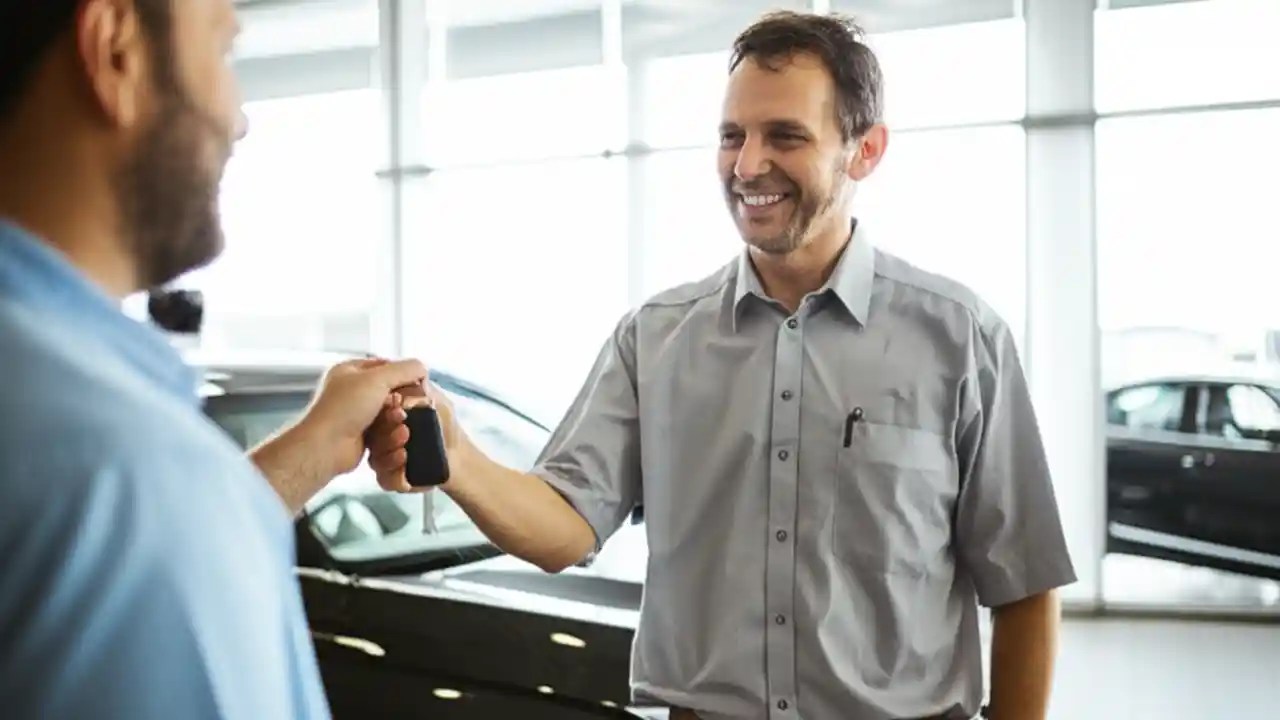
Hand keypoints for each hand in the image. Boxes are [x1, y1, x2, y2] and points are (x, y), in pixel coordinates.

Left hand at [301, 358, 428, 476]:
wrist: (325, 448)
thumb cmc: (344, 409)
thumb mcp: (377, 379)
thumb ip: (405, 370)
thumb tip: (423, 369)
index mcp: (350, 372)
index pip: (385, 367)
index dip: (403, 376)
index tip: (417, 386)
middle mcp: (352, 393)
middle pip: (391, 395)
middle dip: (400, 407)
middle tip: (400, 414)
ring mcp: (356, 417)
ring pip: (391, 418)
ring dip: (398, 427)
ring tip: (398, 433)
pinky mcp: (362, 439)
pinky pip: (386, 438)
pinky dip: (392, 443)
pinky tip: (396, 448)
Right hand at [366, 378, 460, 492]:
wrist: (459, 456)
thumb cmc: (446, 427)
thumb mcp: (437, 401)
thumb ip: (423, 389)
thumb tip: (412, 374)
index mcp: (388, 417)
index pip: (375, 413)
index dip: (384, 411)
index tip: (398, 409)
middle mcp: (383, 437)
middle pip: (372, 437)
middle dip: (386, 434)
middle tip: (404, 429)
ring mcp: (386, 458)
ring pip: (376, 459)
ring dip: (389, 455)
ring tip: (404, 451)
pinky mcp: (393, 476)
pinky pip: (385, 479)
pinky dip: (394, 476)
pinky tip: (404, 470)